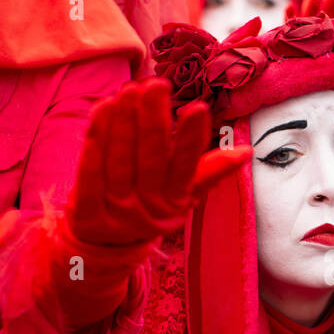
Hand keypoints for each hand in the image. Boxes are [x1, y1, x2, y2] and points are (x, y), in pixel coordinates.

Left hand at [66, 79, 249, 247]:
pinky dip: (96, 139)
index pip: (186, 168)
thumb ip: (209, 171)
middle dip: (153, 121)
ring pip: (120, 162)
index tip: (198, 108)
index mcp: (175, 202)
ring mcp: (116, 213)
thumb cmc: (148, 208)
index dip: (192, 140)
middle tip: (156, 85)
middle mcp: (148, 209)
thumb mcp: (181, 196)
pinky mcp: (87, 214)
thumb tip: (246, 151)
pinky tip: (102, 109)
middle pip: (151, 160)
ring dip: (124, 123)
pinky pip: (90, 171)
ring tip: (129, 90)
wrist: (105, 249)